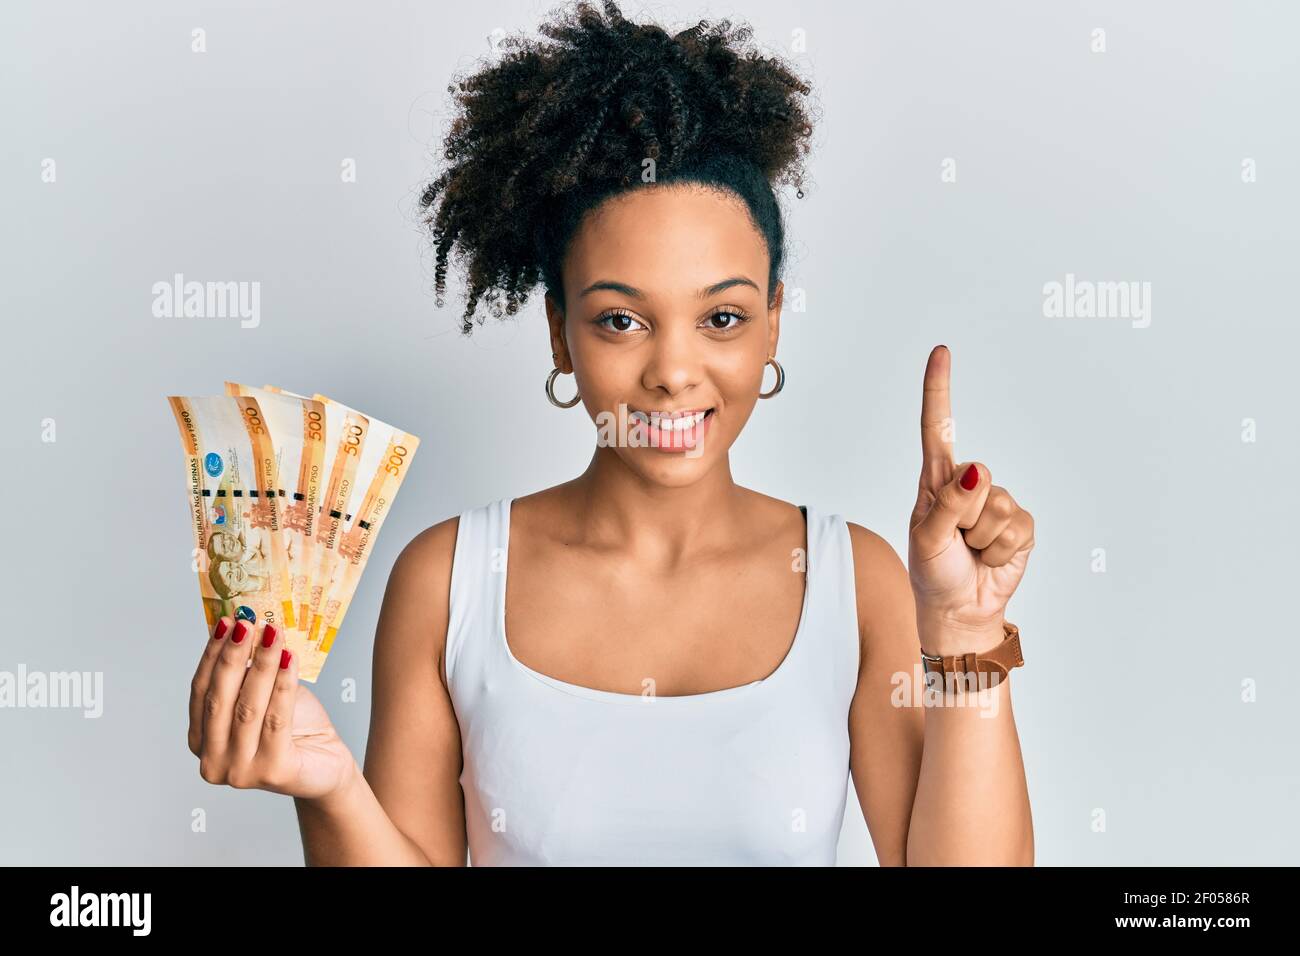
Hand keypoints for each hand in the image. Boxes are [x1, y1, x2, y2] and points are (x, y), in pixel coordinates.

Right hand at [188, 618, 356, 801]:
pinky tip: (289, 659)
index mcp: (201, 742)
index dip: (211, 655)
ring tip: (273, 633)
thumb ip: (246, 676)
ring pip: (248, 708)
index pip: (200, 691)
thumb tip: (244, 629)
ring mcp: (240, 771)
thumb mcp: (262, 698)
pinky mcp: (273, 772)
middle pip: (219, 699)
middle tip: (246, 622)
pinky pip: (276, 719)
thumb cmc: (292, 730)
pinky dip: (283, 685)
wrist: (325, 765)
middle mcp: (213, 762)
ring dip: (262, 665)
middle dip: (233, 656)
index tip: (225, 622)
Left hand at [908, 345, 1034, 650]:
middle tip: (955, 540)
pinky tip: (990, 559)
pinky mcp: (1022, 525)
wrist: (959, 612)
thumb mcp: (927, 540)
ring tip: (970, 552)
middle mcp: (968, 486)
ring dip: (982, 539)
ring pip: (998, 506)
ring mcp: (997, 504)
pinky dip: (1001, 551)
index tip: (941, 352)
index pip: (937, 427)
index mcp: (936, 481)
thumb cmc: (934, 573)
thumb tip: (975, 471)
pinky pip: (1018, 528)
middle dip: (964, 515)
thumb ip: (947, 505)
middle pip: (977, 477)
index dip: (940, 389)